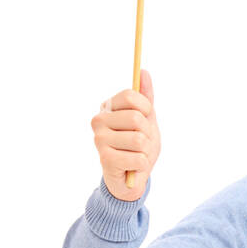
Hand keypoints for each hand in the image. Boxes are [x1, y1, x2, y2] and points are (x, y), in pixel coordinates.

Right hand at [92, 69, 159, 200]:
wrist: (131, 176)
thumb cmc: (138, 145)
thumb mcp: (147, 119)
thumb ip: (146, 96)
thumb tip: (143, 71)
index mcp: (108, 107)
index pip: (131, 95)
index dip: (146, 108)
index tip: (145, 118)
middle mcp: (99, 120)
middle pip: (137, 118)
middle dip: (148, 133)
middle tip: (140, 142)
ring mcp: (99, 139)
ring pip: (139, 140)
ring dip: (145, 151)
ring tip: (135, 154)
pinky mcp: (105, 159)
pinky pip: (138, 157)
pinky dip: (142, 164)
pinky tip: (132, 166)